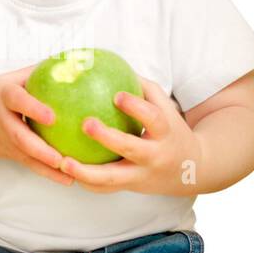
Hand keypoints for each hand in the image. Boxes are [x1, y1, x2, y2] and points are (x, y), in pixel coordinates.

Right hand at [0, 64, 74, 186]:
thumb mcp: (7, 80)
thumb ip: (35, 73)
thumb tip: (70, 60)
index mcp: (2, 97)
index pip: (17, 100)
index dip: (33, 108)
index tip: (52, 116)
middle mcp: (2, 120)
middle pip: (20, 137)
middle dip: (39, 149)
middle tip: (60, 158)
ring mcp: (4, 141)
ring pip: (26, 156)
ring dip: (47, 166)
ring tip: (70, 172)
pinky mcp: (9, 154)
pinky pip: (29, 165)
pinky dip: (47, 174)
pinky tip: (68, 180)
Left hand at [58, 78, 201, 195]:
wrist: (191, 170)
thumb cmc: (170, 130)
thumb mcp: (165, 107)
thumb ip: (143, 87)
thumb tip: (111, 63)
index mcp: (165, 133)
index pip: (153, 118)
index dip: (136, 107)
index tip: (116, 96)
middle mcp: (155, 156)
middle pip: (131, 149)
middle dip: (108, 138)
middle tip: (85, 124)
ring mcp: (142, 176)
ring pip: (113, 179)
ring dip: (86, 172)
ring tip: (63, 161)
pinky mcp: (131, 188)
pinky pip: (105, 188)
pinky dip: (86, 181)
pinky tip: (66, 169)